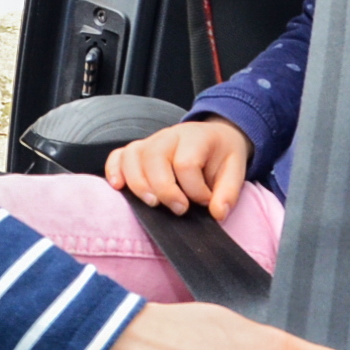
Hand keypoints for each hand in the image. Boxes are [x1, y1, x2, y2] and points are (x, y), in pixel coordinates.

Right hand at [105, 116, 253, 218]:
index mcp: (195, 137)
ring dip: (138, 184)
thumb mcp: (236, 169)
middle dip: (165, 189)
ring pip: (133, 158)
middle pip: (154, 158)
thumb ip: (228, 192)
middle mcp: (169, 136)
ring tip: (152, 204)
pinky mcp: (137, 151)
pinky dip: (114, 170)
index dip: (195, 190)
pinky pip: (118, 156)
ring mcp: (150, 142)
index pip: (186, 164)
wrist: (214, 137)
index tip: (205, 202)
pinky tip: (118, 187)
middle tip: (179, 210)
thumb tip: (217, 213)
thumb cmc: (221, 155)